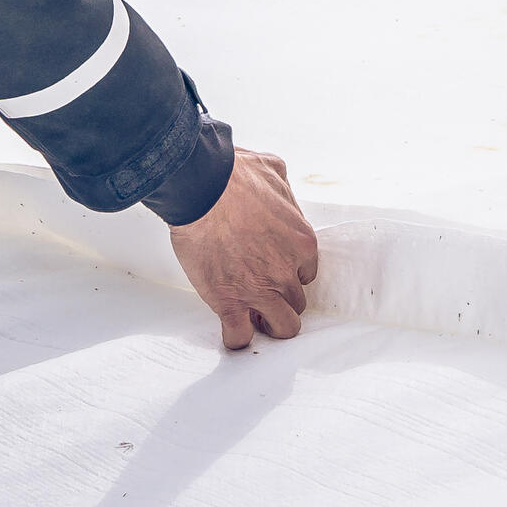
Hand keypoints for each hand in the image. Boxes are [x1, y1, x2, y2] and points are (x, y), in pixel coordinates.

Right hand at [167, 149, 316, 350]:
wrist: (201, 188)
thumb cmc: (232, 175)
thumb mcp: (273, 169)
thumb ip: (283, 189)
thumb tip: (278, 191)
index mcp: (302, 242)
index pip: (306, 272)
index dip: (288, 272)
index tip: (271, 269)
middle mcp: (287, 271)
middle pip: (296, 301)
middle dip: (279, 298)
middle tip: (259, 290)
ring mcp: (260, 290)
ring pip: (282, 326)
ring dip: (267, 323)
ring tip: (251, 315)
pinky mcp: (230, 302)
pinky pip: (240, 337)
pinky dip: (237, 337)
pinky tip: (231, 327)